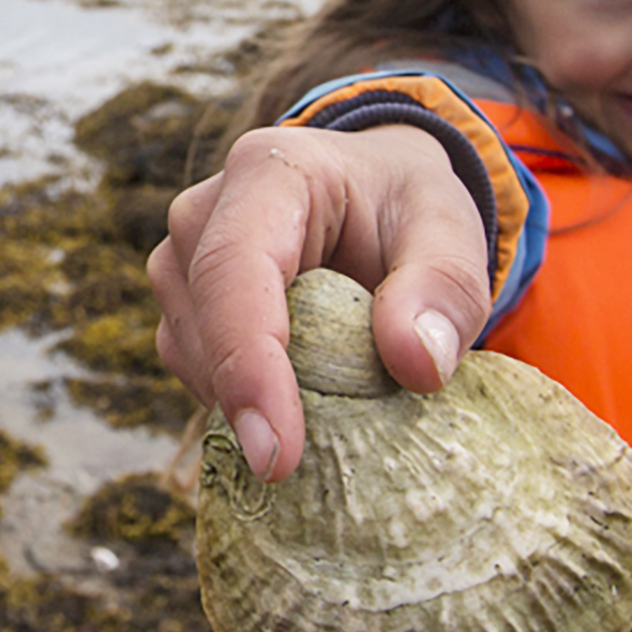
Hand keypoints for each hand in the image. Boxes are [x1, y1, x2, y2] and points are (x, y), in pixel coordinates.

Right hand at [148, 124, 493, 482]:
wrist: (373, 194)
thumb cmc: (406, 208)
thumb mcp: (451, 229)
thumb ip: (446, 287)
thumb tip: (416, 365)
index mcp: (268, 173)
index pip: (235, 269)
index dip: (248, 363)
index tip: (276, 453)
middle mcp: (203, 211)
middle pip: (204, 322)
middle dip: (254, 401)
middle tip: (323, 459)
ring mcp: (181, 261)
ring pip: (192, 356)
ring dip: (254, 398)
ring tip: (334, 394)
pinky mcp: (181, 308)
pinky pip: (197, 373)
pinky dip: (245, 400)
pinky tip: (300, 397)